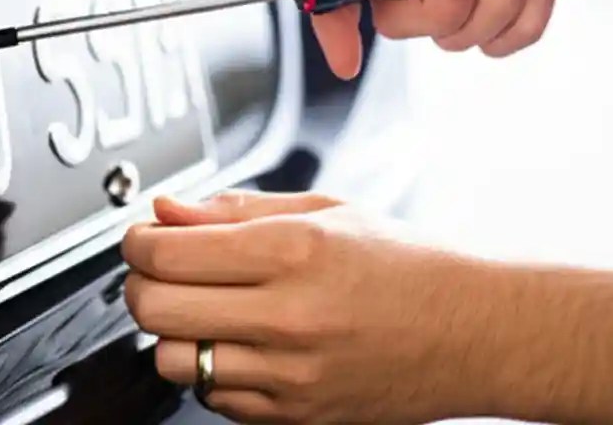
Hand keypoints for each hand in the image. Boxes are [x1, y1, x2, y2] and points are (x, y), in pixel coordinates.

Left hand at [121, 191, 492, 423]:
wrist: (476, 332)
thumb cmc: (404, 265)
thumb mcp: (322, 211)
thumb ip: (233, 209)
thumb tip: (165, 209)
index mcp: (291, 253)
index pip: (165, 253)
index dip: (136, 242)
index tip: (142, 237)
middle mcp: (287, 317)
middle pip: (153, 309)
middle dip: (139, 284)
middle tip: (156, 271)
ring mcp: (290, 375)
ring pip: (172, 361)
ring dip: (169, 333)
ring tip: (199, 310)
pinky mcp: (294, 415)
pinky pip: (212, 397)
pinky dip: (208, 369)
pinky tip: (236, 344)